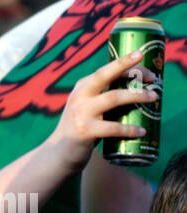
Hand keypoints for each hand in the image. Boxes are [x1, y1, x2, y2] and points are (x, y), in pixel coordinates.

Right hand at [44, 49, 158, 173]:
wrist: (58, 153)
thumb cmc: (81, 128)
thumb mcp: (87, 107)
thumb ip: (104, 96)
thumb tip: (140, 88)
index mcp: (82, 87)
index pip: (105, 70)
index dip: (126, 63)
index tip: (143, 59)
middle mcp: (79, 96)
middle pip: (105, 76)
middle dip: (127, 67)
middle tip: (151, 72)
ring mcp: (81, 113)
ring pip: (113, 98)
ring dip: (136, 96)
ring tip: (154, 97)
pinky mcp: (84, 131)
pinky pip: (112, 127)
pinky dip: (129, 129)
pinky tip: (141, 131)